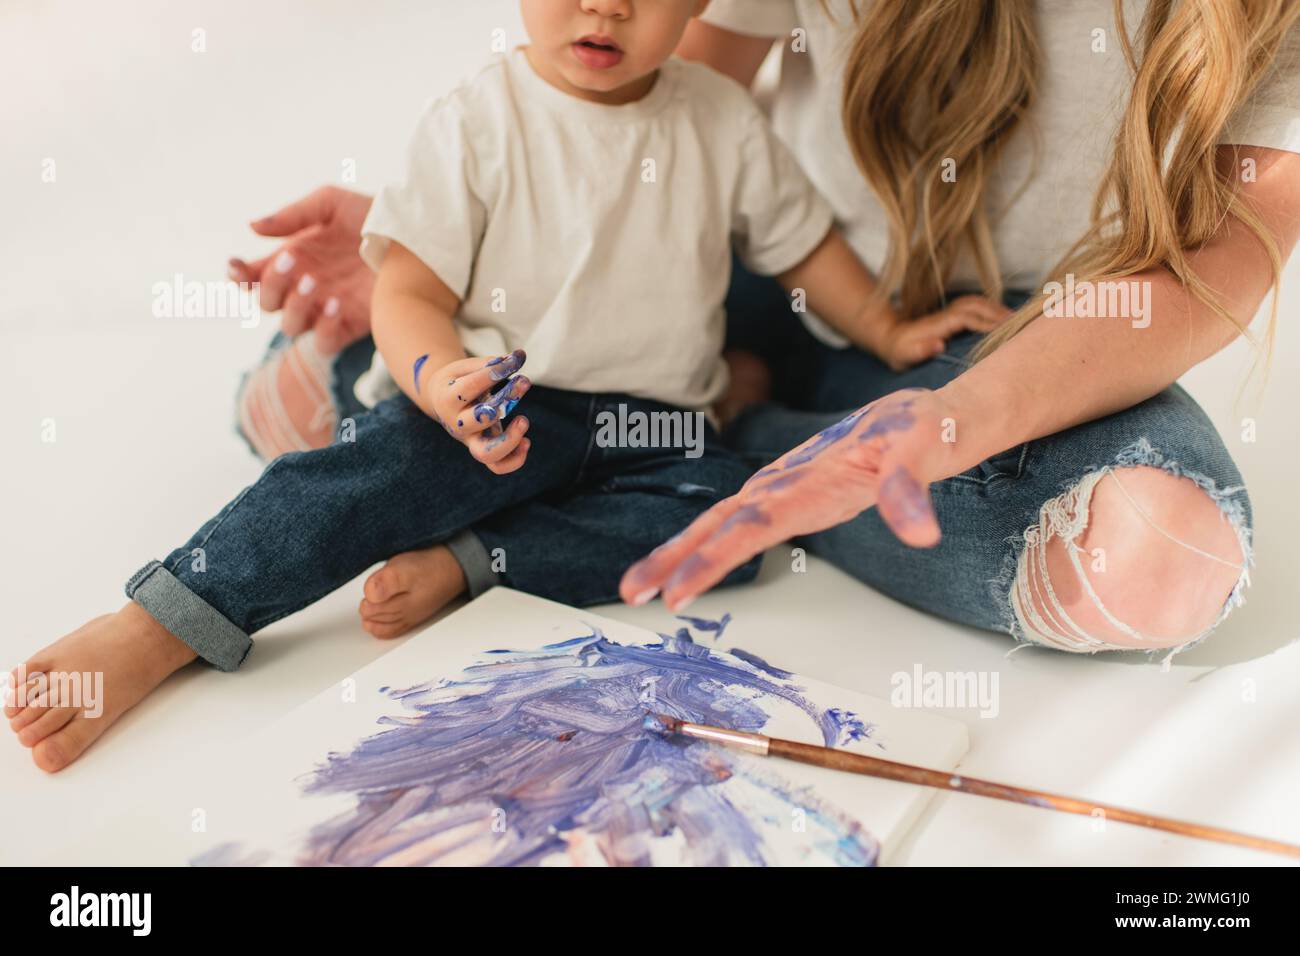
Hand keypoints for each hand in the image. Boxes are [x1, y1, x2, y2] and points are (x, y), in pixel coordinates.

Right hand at [228, 186, 374, 353]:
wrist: (414, 237)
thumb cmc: (371, 217)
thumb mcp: (331, 204)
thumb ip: (293, 215)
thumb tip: (252, 228)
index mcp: (292, 260)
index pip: (252, 276)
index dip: (238, 275)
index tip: (237, 265)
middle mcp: (303, 288)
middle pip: (266, 303)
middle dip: (271, 284)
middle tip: (293, 261)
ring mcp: (325, 310)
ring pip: (290, 326)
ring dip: (296, 305)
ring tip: (315, 281)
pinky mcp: (351, 326)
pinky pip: (326, 343)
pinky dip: (325, 328)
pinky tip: (338, 303)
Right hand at [420, 350, 532, 474]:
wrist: (441, 401)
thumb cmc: (458, 380)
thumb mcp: (465, 367)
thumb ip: (488, 364)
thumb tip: (516, 359)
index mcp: (448, 399)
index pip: (472, 386)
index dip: (497, 371)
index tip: (515, 360)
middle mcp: (457, 423)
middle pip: (479, 420)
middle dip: (505, 400)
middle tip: (524, 381)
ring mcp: (469, 440)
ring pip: (486, 454)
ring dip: (510, 440)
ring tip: (524, 420)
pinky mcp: (482, 449)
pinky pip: (497, 466)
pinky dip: (514, 460)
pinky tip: (527, 442)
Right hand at [619, 388, 956, 609]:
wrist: (920, 416)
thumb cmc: (920, 433)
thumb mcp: (925, 454)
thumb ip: (911, 492)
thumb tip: (920, 533)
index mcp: (807, 481)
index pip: (750, 526)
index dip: (710, 560)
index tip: (676, 592)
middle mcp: (784, 485)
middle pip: (717, 524)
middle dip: (671, 558)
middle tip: (631, 592)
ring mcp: (780, 490)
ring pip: (717, 524)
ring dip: (676, 554)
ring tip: (637, 587)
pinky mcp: (786, 497)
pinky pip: (734, 524)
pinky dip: (704, 546)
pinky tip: (683, 566)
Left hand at [876, 295, 1009, 370]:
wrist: (891, 337)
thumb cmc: (900, 350)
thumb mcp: (904, 354)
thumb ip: (920, 350)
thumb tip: (939, 344)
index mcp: (940, 322)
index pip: (969, 318)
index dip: (987, 322)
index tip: (1006, 330)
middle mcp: (948, 312)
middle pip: (979, 306)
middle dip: (1000, 313)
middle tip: (1023, 325)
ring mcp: (952, 310)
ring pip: (981, 303)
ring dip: (999, 309)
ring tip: (1020, 321)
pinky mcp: (955, 313)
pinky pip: (979, 305)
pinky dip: (994, 309)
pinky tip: (1007, 319)